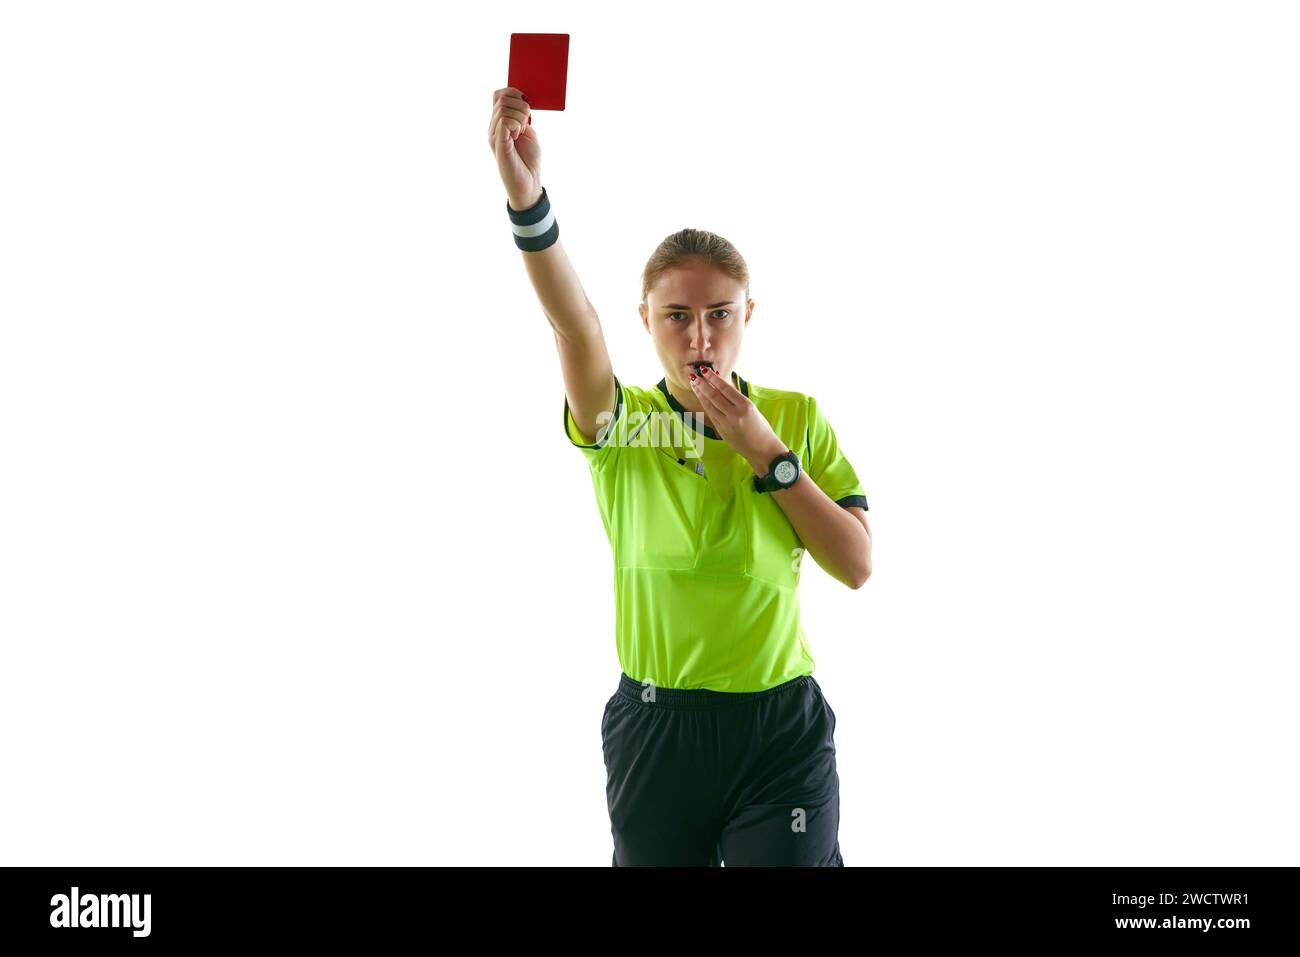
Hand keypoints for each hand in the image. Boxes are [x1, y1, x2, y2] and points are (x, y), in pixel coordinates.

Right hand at [488, 87, 541, 207]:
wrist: (528, 183)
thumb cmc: (528, 160)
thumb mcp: (528, 132)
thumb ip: (523, 116)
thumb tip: (521, 99)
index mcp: (500, 123)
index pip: (498, 95)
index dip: (512, 92)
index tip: (526, 101)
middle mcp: (493, 127)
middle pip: (502, 98)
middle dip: (521, 105)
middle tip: (527, 122)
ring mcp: (493, 135)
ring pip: (504, 108)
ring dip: (521, 116)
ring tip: (522, 132)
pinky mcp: (498, 143)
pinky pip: (505, 121)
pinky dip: (517, 125)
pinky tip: (518, 136)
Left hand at [689, 368, 786, 471]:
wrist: (763, 449)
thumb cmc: (760, 427)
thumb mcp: (752, 409)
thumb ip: (736, 399)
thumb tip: (721, 385)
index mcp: (745, 406)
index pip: (725, 389)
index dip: (713, 379)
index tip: (705, 370)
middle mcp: (735, 414)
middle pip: (714, 396)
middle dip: (703, 384)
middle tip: (694, 375)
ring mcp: (727, 424)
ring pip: (710, 405)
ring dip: (700, 394)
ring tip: (694, 384)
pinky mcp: (722, 431)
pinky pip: (711, 414)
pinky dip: (705, 404)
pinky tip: (700, 397)